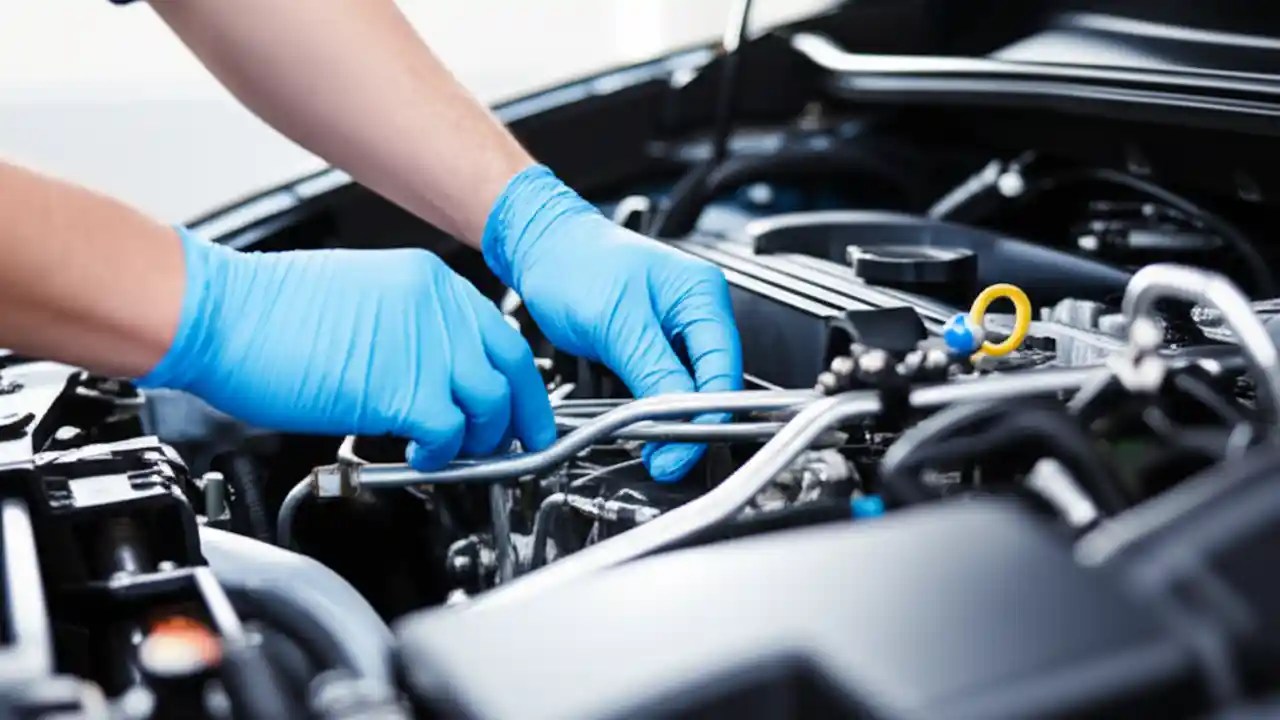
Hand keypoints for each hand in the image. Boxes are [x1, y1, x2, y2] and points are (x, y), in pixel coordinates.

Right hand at [139, 229, 555, 469]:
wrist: (223, 314)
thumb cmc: (270, 312)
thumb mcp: (363, 298)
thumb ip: (412, 331)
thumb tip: (436, 375)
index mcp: (430, 282)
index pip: (503, 336)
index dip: (519, 383)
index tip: (523, 409)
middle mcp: (437, 308)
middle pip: (510, 373)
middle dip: (516, 418)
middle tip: (505, 446)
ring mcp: (425, 347)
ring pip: (488, 408)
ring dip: (474, 441)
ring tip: (447, 452)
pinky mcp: (401, 390)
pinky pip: (448, 435)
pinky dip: (439, 455)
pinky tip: (418, 457)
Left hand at [483, 165, 742, 481]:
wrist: (542, 248)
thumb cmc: (574, 265)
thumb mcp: (616, 324)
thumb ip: (654, 372)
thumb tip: (679, 419)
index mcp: (702, 294)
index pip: (723, 368)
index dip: (708, 416)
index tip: (682, 451)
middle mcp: (699, 308)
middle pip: (714, 381)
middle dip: (692, 423)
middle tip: (666, 458)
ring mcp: (679, 325)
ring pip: (692, 385)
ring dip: (674, 416)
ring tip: (655, 445)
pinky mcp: (656, 340)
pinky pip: (669, 379)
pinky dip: (658, 402)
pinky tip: (644, 420)